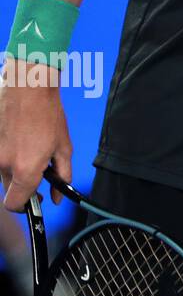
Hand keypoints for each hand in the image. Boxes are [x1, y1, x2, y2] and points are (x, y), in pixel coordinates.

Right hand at [0, 59, 72, 210]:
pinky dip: (7, 155)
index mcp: (25, 170)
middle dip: (22, 188)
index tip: (36, 200)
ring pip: (2, 174)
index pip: (15, 204)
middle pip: (8, 191)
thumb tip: (59, 198)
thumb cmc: (48, 114)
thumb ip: (62, 175)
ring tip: (30, 150)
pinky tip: (19, 141)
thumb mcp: (64, 146)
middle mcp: (5, 166)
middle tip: (37, 176)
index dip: (25, 206)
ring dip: (15, 170)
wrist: (28, 88)